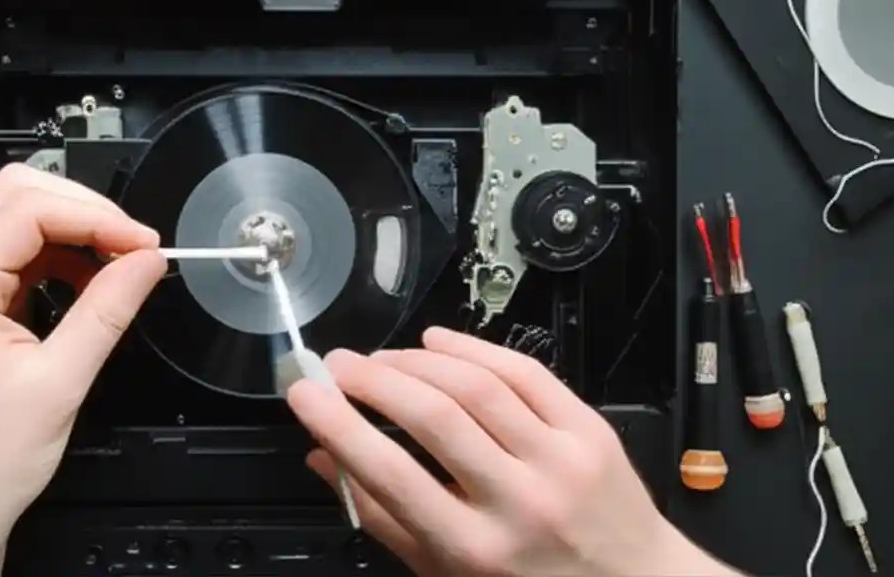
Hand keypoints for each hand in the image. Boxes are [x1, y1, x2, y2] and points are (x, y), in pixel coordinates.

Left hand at [0, 165, 165, 576]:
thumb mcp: (61, 384)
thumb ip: (107, 312)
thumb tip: (144, 262)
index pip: (26, 210)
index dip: (93, 216)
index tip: (139, 242)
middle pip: (14, 194)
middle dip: (82, 208)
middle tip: (131, 242)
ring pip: (12, 216)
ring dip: (70, 228)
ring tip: (116, 262)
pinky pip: (11, 252)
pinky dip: (55, 254)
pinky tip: (87, 279)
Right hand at [287, 328, 741, 576]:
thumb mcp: (446, 574)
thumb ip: (383, 518)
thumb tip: (322, 460)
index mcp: (473, 550)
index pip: (390, 475)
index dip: (337, 425)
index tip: (303, 392)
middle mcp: (518, 503)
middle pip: (433, 416)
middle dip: (373, 379)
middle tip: (337, 364)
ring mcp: (561, 461)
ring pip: (477, 385)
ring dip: (417, 359)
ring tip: (382, 357)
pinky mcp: (590, 430)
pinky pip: (525, 371)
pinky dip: (472, 348)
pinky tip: (437, 340)